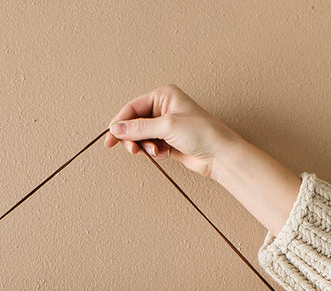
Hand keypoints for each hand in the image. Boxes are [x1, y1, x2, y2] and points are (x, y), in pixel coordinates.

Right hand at [106, 85, 299, 234]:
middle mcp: (164, 108)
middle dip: (132, 137)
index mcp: (163, 95)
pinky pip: (151, 146)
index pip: (133, 107)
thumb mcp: (166, 127)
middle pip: (135, 123)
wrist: (219, 154)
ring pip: (142, 137)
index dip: (119, 122)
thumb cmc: (201, 133)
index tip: (110, 137)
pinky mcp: (169, 142)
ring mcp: (167, 126)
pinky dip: (154, 152)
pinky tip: (164, 154)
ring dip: (144, 146)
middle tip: (132, 149)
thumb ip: (138, 128)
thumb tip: (115, 128)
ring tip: (154, 152)